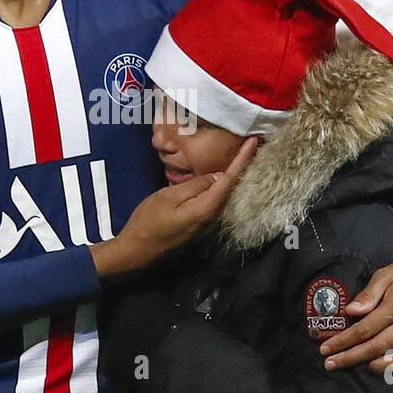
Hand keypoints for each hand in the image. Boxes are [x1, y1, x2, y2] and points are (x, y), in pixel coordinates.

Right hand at [91, 137, 258, 279]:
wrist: (138, 250)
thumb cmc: (149, 220)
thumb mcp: (169, 196)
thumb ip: (196, 185)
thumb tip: (216, 176)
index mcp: (208, 208)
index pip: (230, 179)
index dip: (243, 159)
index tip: (254, 141)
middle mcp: (215, 219)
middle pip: (233, 188)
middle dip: (242, 166)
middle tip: (249, 145)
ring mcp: (210, 226)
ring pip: (225, 197)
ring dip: (232, 178)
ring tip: (238, 157)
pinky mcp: (203, 228)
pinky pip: (217, 205)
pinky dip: (222, 190)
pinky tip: (220, 179)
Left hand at [319, 252, 392, 371]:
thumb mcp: (386, 275)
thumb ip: (368, 294)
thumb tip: (350, 312)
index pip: (364, 330)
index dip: (343, 341)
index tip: (326, 349)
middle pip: (376, 348)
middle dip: (351, 358)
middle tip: (330, 364)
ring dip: (377, 368)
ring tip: (358, 368)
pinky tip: (388, 370)